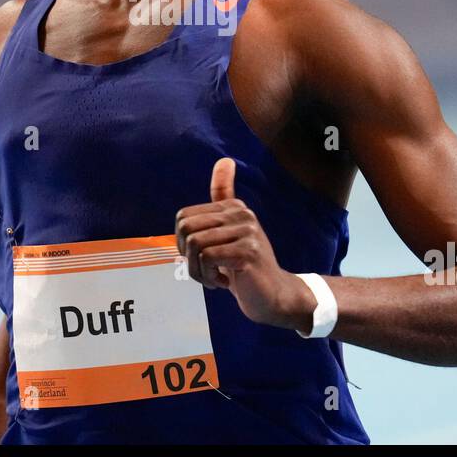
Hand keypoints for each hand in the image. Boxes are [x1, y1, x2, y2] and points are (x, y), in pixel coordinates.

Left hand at [174, 158, 315, 331]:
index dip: (182, 243)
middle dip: (188, 258)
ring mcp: (247, 231)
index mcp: (234, 207)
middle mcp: (242, 213)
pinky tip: (224, 283)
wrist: (273, 296)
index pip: (183, 218)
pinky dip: (209, 277)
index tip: (201, 257)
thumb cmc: (244, 267)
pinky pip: (208, 258)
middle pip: (186, 230)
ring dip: (198, 271)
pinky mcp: (248, 252)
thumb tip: (225, 160)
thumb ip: (225, 198)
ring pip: (195, 246)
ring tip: (215, 278)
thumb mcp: (228, 232)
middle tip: (206, 271)